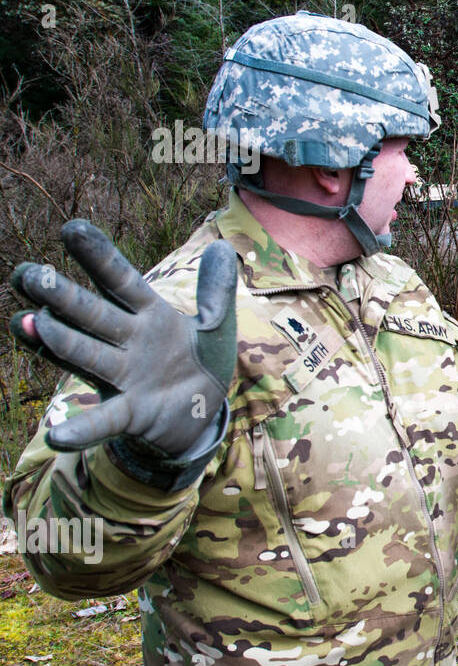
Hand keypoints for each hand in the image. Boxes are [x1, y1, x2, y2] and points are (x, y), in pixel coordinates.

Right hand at [9, 221, 236, 462]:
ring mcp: (124, 376)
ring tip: (27, 324)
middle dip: (61, 295)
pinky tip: (57, 436)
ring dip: (57, 342)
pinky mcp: (130, 413)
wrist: (203, 413)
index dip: (99, 257)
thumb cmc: (202, 361)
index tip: (72, 228)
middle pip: (91, 314)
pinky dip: (81, 430)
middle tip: (28, 274)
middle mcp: (127, 341)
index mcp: (147, 315)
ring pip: (85, 354)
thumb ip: (216, 291)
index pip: (120, 280)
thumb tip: (222, 247)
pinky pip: (102, 421)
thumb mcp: (216, 326)